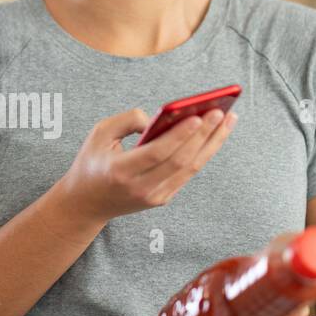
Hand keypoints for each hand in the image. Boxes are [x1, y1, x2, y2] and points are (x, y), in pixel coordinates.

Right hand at [59, 107, 237, 222]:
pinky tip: (215, 135)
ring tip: (228, 120)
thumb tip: (161, 116)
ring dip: (212, 143)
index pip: (157, 154)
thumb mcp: (99, 134)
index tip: (198, 116)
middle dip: (203, 135)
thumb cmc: (92, 162)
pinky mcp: (163, 198)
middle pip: (180, 161)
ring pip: (190, 168)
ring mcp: (154, 197)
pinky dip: (203, 152)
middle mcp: (140, 188)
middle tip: (220, 111)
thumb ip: (128, 120)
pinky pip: (187, 173)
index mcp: (120, 172)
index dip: (180, 135)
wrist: (86, 203)